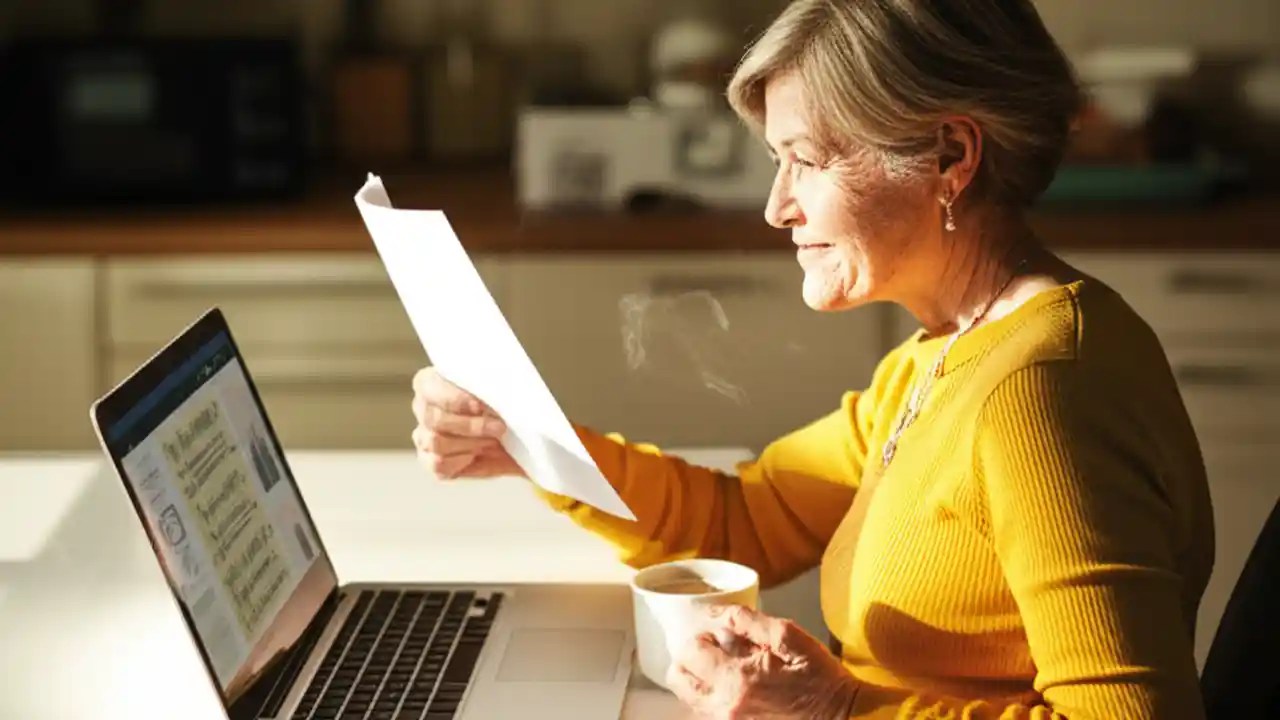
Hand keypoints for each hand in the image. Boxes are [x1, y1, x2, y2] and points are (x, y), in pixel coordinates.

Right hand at [410, 367, 522, 479]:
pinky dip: (462, 461)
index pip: (429, 387)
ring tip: (492, 440)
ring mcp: (423, 436)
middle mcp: (422, 408)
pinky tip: (477, 454)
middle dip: (471, 426)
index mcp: (429, 382)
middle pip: (435, 419)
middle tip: (499, 428)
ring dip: (471, 443)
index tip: (480, 406)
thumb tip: (495, 389)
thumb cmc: (502, 404)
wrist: (513, 435)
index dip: (455, 399)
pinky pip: (439, 464)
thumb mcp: (498, 388)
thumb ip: (488, 386)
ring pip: (436, 442)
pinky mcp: (430, 461)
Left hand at [668, 605, 856, 719]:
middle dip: (688, 659)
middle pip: (678, 680)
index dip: (700, 637)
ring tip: (726, 668)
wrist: (841, 717)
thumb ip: (746, 621)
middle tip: (713, 650)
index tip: (717, 635)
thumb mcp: (788, 636)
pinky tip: (735, 687)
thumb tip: (714, 612)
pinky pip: (707, 712)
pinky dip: (712, 696)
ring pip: (689, 698)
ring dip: (699, 679)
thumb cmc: (819, 678)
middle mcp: (726, 706)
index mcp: (737, 679)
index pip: (689, 652)